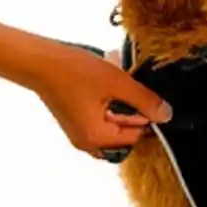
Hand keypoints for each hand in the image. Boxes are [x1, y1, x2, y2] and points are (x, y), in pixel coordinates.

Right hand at [30, 41, 171, 160]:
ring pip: (112, 128)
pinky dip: (106, 106)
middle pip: (124, 135)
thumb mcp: (117, 82)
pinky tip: (104, 85)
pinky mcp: (73, 124)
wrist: (40, 62)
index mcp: (97, 139)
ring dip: (119, 107)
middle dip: (130, 111)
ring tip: (114, 84)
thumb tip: (166, 116)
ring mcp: (78, 135)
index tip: (142, 93)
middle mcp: (87, 144)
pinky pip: (99, 121)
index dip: (144, 115)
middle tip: (124, 86)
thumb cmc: (75, 71)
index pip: (136, 136)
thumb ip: (144, 100)